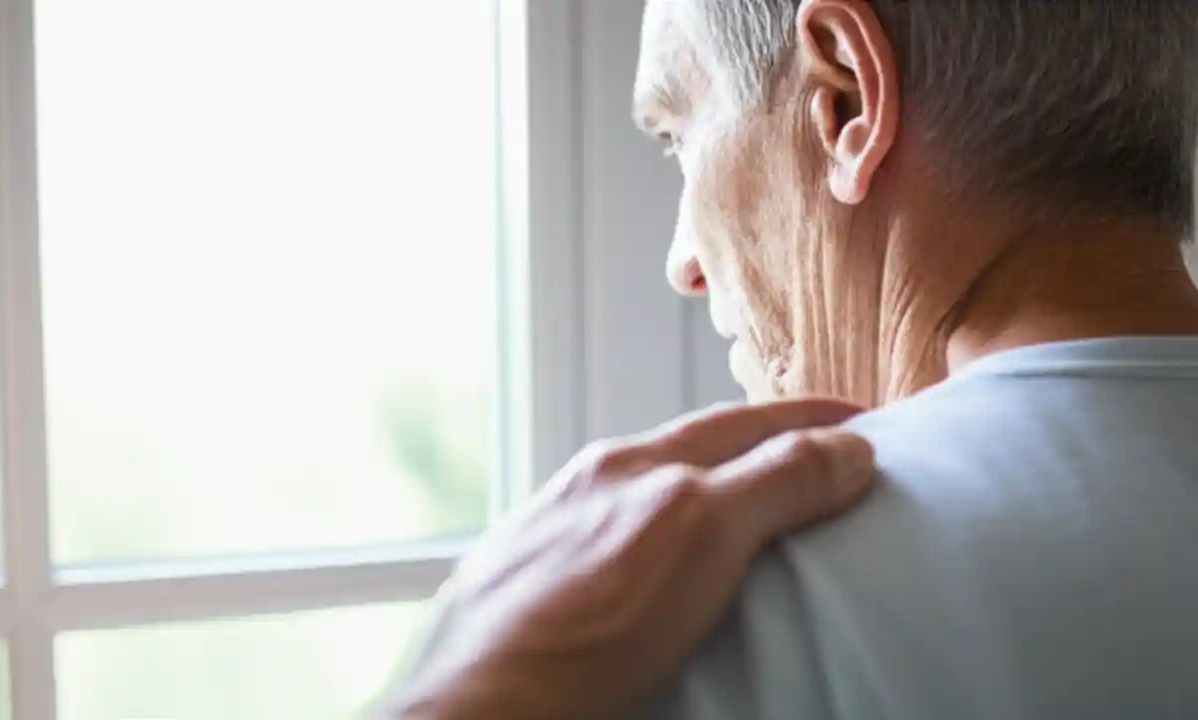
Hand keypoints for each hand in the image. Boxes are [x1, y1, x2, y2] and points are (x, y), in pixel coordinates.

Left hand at [380, 399, 874, 718]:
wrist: (477, 700)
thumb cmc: (583, 626)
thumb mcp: (699, 536)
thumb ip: (773, 483)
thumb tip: (847, 447)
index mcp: (628, 465)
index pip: (740, 421)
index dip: (806, 416)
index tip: (860, 417)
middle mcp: (587, 487)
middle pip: (689, 450)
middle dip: (757, 445)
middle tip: (817, 455)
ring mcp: (555, 532)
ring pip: (646, 494)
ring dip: (705, 491)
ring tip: (745, 510)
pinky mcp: (535, 584)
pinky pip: (613, 543)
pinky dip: (658, 539)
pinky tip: (657, 571)